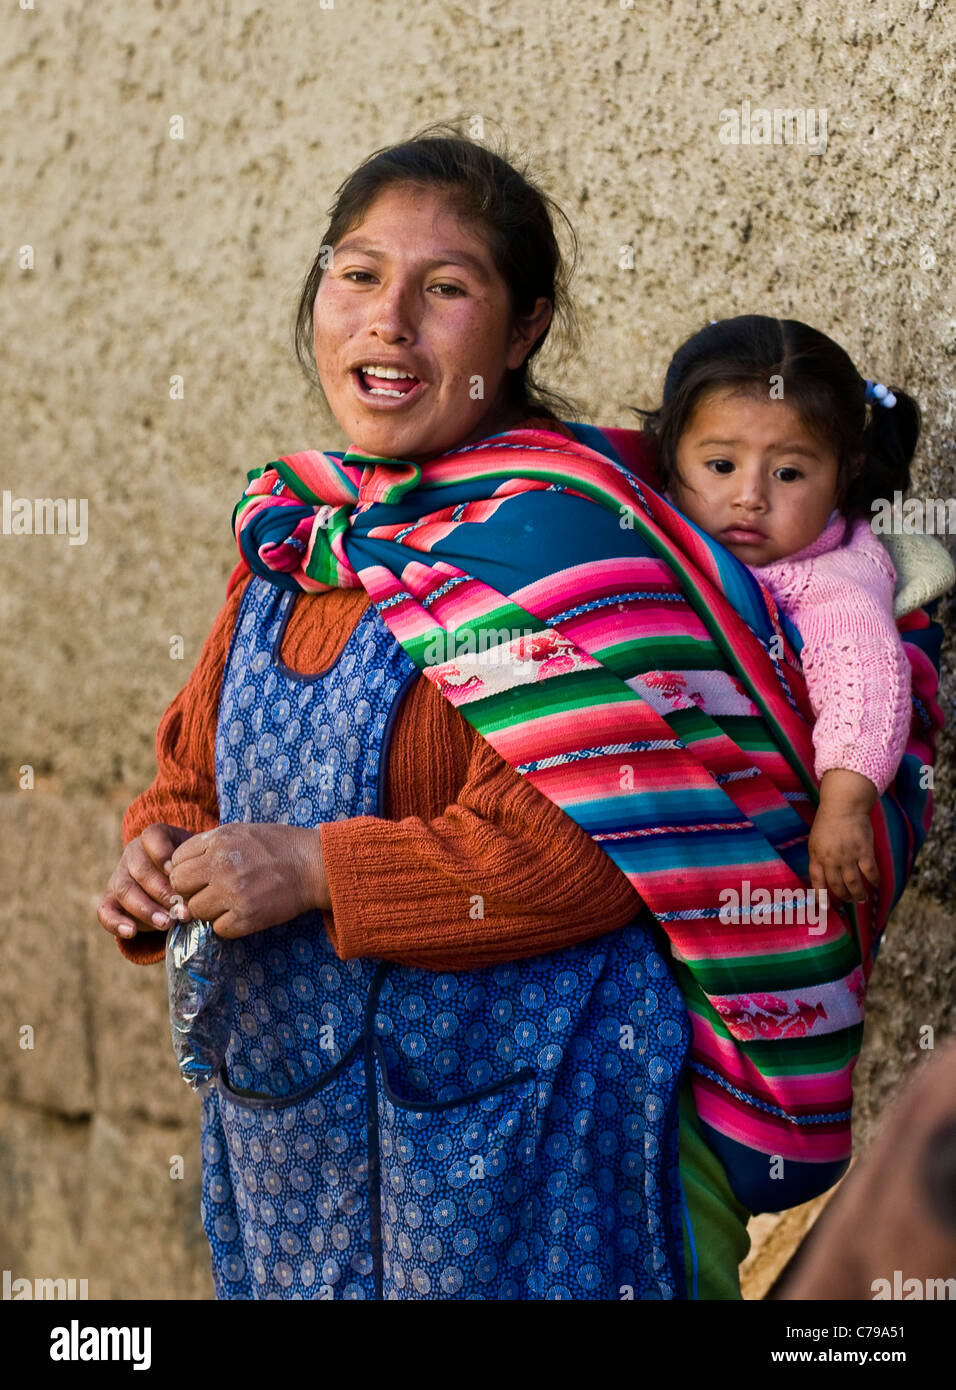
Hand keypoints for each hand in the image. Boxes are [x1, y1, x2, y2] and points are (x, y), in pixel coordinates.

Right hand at [97, 822, 195, 939]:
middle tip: (183, 911)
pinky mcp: (110, 899)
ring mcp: (119, 876)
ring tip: (166, 924)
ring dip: (146, 910)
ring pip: (125, 891)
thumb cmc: (189, 868)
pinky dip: (116, 923)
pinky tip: (131, 932)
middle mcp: (133, 854)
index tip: (177, 872)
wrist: (174, 881)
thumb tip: (201, 891)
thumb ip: (195, 867)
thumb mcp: (195, 859)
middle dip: (163, 893)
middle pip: (141, 871)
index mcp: (154, 837)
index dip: (163, 854)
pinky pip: (105, 911)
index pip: (153, 837)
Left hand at [167, 822, 329, 938]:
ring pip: (196, 910)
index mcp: (218, 841)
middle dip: (190, 890)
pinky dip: (228, 924)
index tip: (200, 874)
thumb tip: (177, 865)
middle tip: (210, 890)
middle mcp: (221, 865)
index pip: (176, 861)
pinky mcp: (246, 917)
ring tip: (230, 901)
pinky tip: (243, 912)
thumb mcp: (240, 832)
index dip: (185, 869)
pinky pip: (218, 929)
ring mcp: (233, 893)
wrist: (314, 865)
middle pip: (179, 886)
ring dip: (209, 909)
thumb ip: (208, 845)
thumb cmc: (278, 846)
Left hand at [809, 768, 879, 903]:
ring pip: (853, 883)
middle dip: (843, 896)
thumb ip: (818, 858)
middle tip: (849, 900)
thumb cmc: (828, 822)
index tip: (825, 908)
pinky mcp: (864, 851)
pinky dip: (874, 881)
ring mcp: (848, 856)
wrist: (843, 805)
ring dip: (858, 894)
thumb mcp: (815, 841)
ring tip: (861, 898)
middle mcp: (831, 859)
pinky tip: (875, 884)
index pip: (817, 882)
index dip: (821, 898)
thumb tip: (822, 876)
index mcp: (816, 856)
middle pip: (837, 886)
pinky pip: (870, 872)